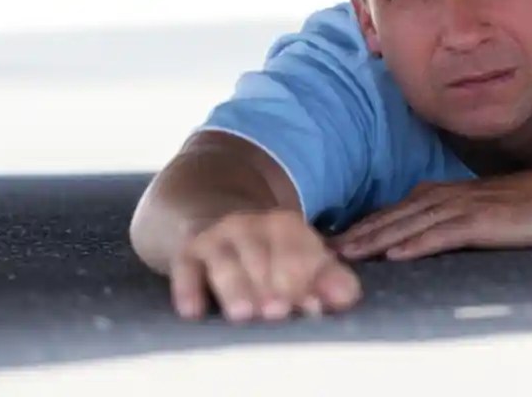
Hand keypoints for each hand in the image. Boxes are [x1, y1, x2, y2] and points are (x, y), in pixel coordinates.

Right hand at [170, 209, 361, 322]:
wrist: (208, 215)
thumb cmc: (266, 252)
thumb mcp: (300, 256)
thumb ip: (328, 278)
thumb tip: (346, 298)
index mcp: (285, 226)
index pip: (298, 255)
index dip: (305, 282)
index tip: (311, 309)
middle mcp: (250, 226)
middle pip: (263, 259)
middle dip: (271, 286)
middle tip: (277, 312)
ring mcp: (216, 238)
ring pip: (226, 264)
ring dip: (236, 288)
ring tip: (244, 315)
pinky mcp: (186, 251)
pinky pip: (185, 270)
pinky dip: (188, 289)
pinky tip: (193, 311)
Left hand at [332, 174, 531, 261]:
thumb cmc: (524, 206)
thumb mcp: (477, 208)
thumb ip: (448, 217)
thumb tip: (420, 234)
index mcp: (443, 193)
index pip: (393, 211)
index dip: (362, 226)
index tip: (333, 241)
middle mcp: (446, 197)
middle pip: (392, 217)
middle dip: (357, 235)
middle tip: (325, 250)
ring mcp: (463, 207)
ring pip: (410, 225)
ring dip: (376, 240)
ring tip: (347, 255)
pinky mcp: (482, 222)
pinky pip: (443, 234)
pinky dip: (417, 244)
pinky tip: (397, 255)